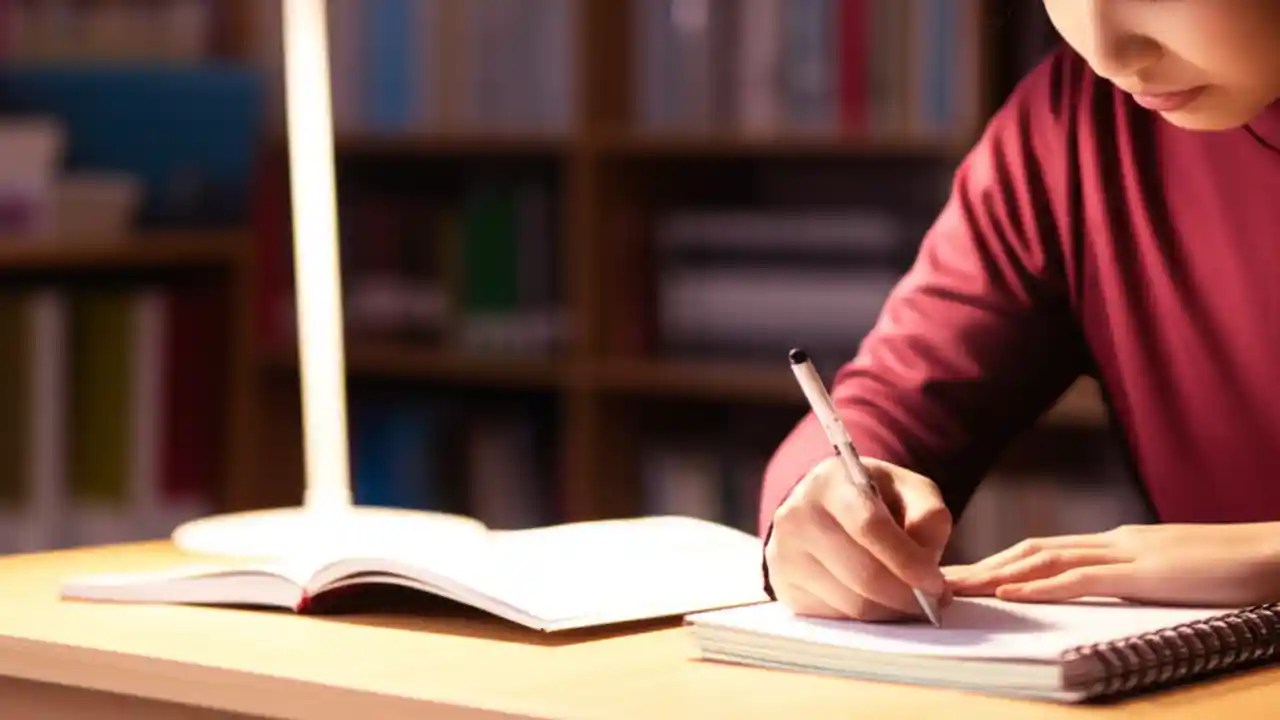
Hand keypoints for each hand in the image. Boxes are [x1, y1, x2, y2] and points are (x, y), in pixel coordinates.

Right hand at [765, 455, 950, 621]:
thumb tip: (926, 564)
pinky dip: (867, 618)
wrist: (820, 507)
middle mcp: (798, 517)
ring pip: (852, 604)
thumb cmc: (871, 499)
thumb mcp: (908, 490)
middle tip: (933, 601)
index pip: (870, 527)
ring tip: (909, 601)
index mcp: (831, 482)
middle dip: (906, 596)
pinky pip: (837, 618)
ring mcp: (785, 555)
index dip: (908, 561)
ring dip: (890, 611)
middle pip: (862, 575)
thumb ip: (929, 517)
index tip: (936, 584)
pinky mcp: (784, 587)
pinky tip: (878, 601)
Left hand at [946, 522, 1279, 606]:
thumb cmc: (1233, 572)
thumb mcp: (1170, 578)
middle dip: (981, 565)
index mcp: (1117, 545)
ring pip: (1044, 557)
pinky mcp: (1146, 571)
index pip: (1043, 550)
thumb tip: (1098, 594)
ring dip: (994, 572)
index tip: (963, 579)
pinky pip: (1082, 577)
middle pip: (1031, 549)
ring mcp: (1128, 552)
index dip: (999, 563)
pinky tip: (1009, 592)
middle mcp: (1113, 542)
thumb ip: (1132, 580)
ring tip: (954, 586)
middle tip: (934, 581)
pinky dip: (1041, 583)